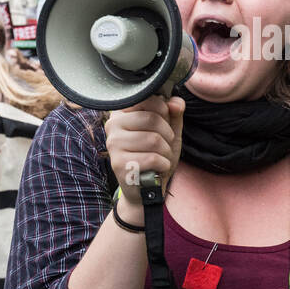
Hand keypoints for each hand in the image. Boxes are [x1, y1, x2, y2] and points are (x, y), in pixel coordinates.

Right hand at [105, 95, 184, 214]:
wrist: (147, 188)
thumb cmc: (155, 156)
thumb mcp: (169, 132)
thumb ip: (174, 114)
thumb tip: (177, 103)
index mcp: (122, 112)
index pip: (148, 99)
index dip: (164, 113)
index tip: (164, 125)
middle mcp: (113, 125)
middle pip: (152, 119)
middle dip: (167, 135)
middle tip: (164, 146)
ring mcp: (113, 144)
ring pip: (153, 139)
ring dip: (166, 152)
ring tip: (161, 158)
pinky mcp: (118, 163)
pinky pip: (152, 158)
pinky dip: (163, 164)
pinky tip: (157, 168)